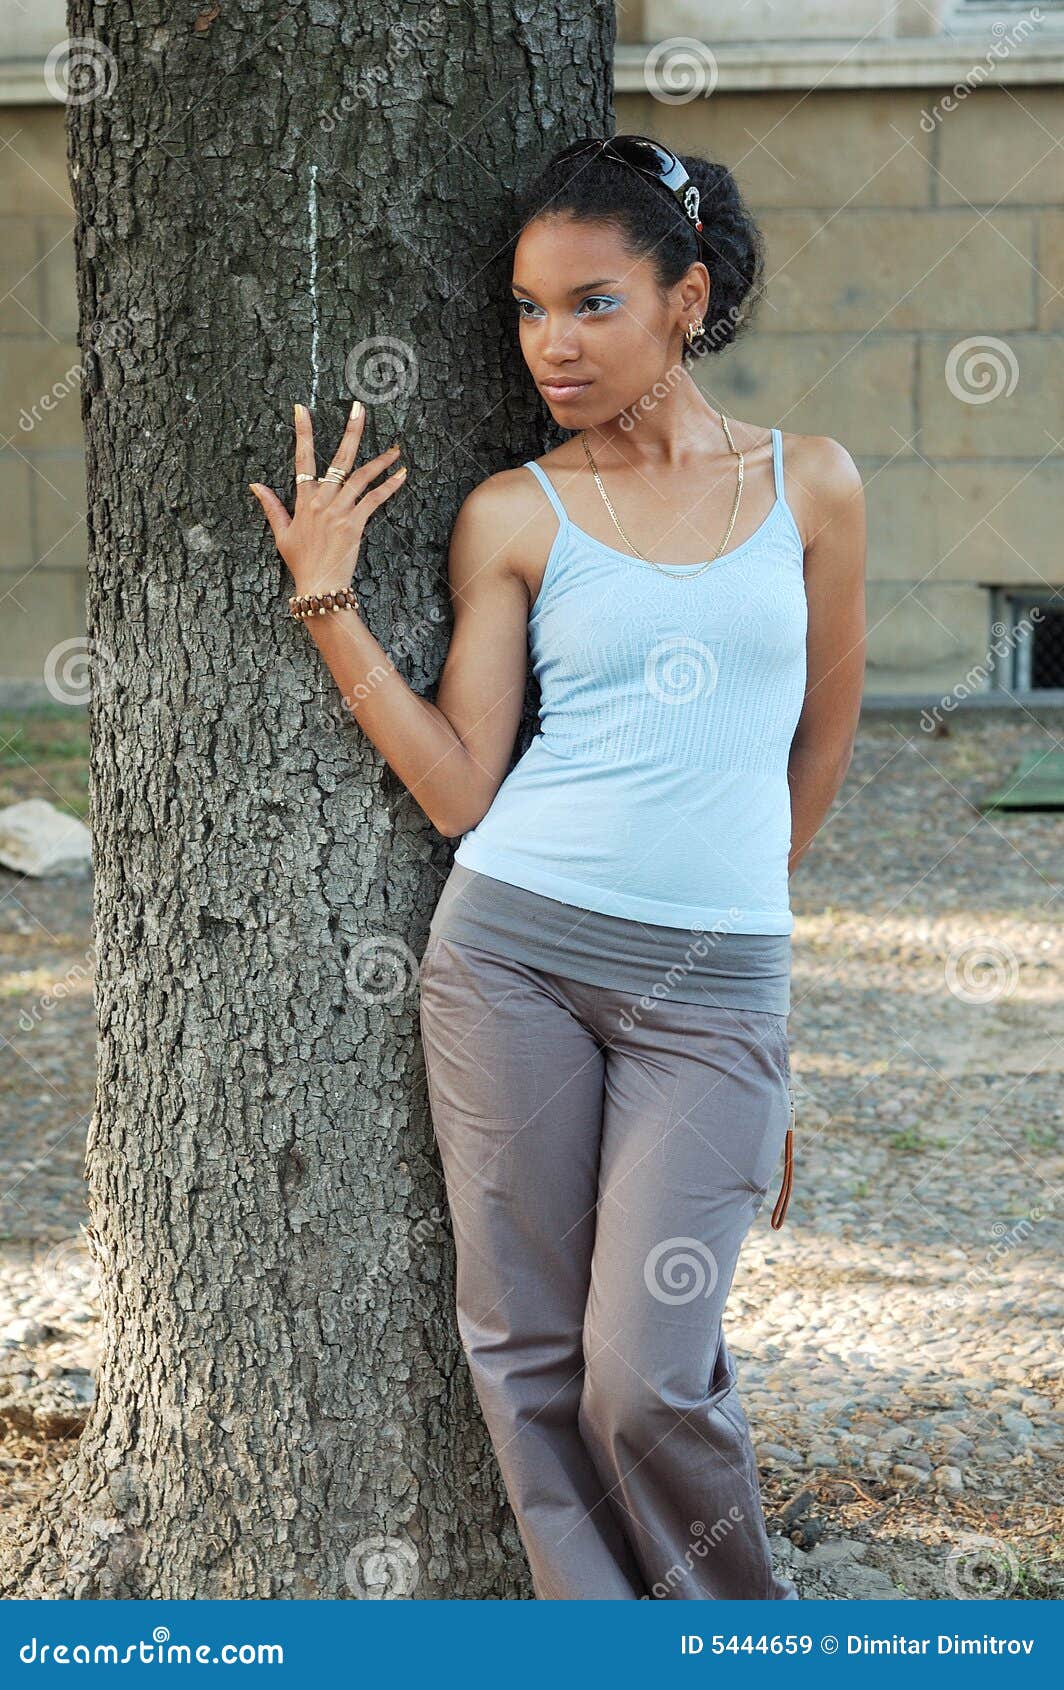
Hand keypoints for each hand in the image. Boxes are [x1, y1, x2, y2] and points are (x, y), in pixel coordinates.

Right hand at [249, 401, 406, 595]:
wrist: (318, 585)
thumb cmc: (301, 563)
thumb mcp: (281, 534)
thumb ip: (271, 506)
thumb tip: (256, 485)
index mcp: (303, 500)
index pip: (301, 458)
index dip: (302, 432)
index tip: (301, 409)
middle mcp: (322, 501)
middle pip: (337, 459)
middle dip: (350, 432)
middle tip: (358, 409)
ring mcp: (339, 511)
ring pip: (360, 477)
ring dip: (380, 461)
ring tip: (396, 449)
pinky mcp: (355, 524)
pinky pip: (374, 500)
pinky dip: (389, 487)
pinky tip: (402, 475)